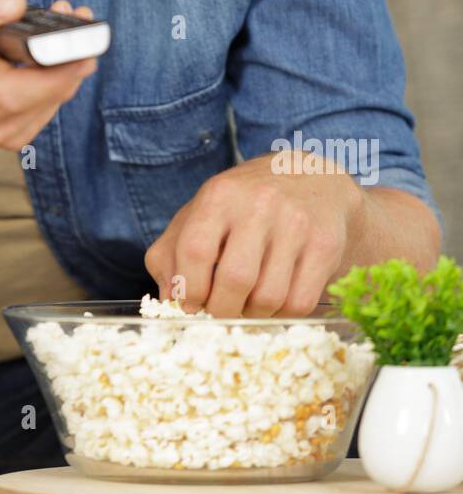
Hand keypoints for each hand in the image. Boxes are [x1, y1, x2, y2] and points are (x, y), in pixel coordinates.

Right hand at [0, 0, 96, 158]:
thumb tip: (16, 4)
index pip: (30, 85)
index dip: (64, 60)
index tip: (81, 28)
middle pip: (52, 90)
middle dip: (72, 50)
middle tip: (74, 13)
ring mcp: (3, 133)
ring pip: (55, 98)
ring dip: (67, 63)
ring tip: (62, 28)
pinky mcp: (11, 135)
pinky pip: (47, 107)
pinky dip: (55, 81)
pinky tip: (51, 57)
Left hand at [144, 154, 365, 317]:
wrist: (311, 179)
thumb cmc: (243, 205)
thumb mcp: (199, 213)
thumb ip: (170, 253)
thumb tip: (169, 300)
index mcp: (220, 195)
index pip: (194, 251)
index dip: (189, 290)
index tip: (190, 305)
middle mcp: (259, 204)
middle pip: (234, 280)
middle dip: (221, 310)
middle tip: (219, 312)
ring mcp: (296, 224)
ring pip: (268, 298)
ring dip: (252, 314)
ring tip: (246, 303)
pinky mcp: (325, 246)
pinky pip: (299, 303)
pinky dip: (280, 314)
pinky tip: (273, 300)